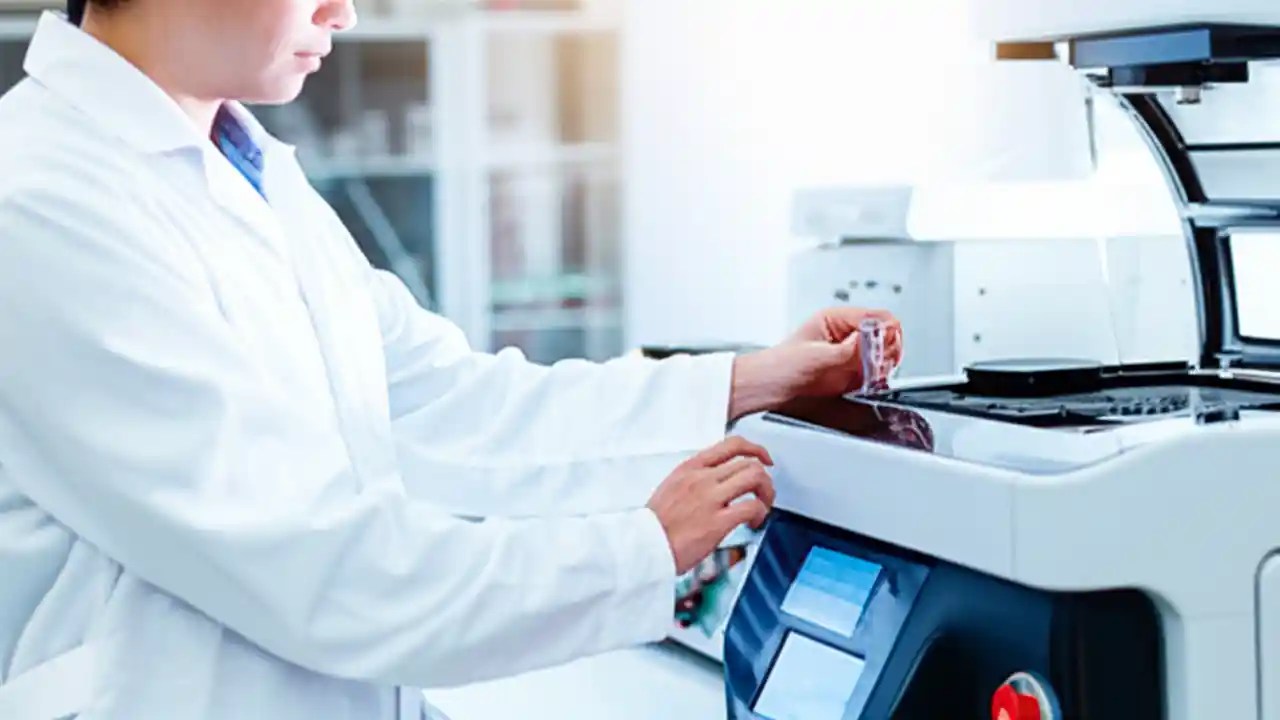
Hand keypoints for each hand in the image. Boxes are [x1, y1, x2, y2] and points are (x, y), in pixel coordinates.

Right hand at [647, 437, 775, 573]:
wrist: (642, 546)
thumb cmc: (654, 525)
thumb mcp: (671, 487)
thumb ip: (694, 480)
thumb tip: (716, 481)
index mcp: (690, 468)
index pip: (731, 445)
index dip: (755, 449)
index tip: (763, 459)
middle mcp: (702, 478)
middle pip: (749, 462)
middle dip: (764, 478)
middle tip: (763, 493)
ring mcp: (710, 498)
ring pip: (755, 478)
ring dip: (766, 493)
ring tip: (761, 507)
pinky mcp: (718, 522)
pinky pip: (752, 507)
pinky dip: (760, 513)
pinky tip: (753, 523)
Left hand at [728, 307, 902, 420]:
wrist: (767, 389)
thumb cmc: (780, 366)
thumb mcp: (816, 356)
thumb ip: (848, 350)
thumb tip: (874, 339)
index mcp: (837, 319)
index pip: (879, 317)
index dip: (887, 333)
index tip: (884, 349)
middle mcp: (847, 334)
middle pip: (888, 336)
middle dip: (887, 352)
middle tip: (876, 366)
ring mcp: (851, 354)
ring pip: (886, 355)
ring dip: (883, 367)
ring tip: (868, 376)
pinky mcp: (851, 373)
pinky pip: (876, 374)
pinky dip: (876, 380)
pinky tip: (864, 385)